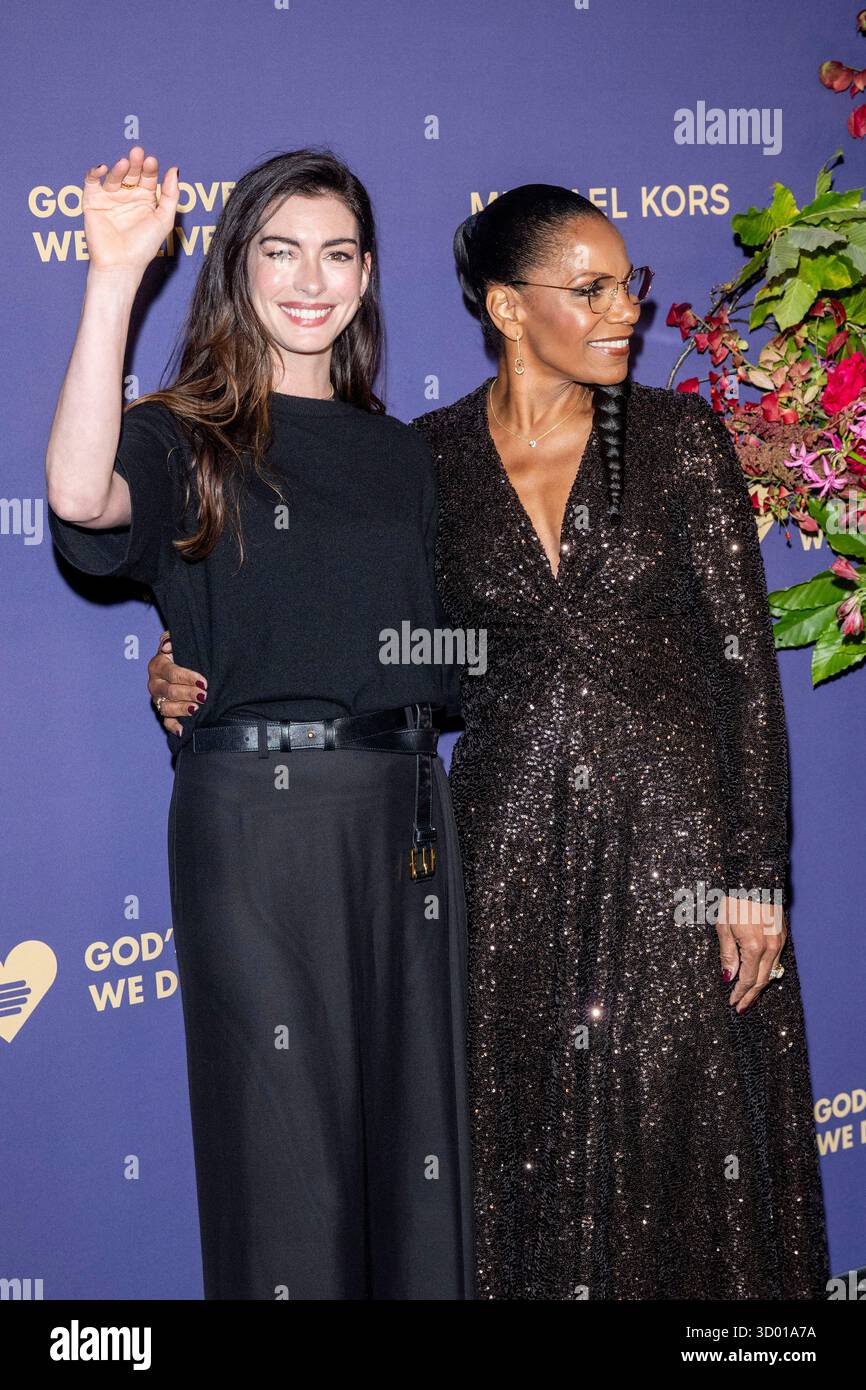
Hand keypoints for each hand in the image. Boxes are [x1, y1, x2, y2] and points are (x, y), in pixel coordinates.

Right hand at [84, 146, 179, 274]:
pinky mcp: (93, 202)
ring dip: (119, 169)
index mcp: (145, 199)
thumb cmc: (144, 247)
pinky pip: (92, 182)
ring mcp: (110, 198)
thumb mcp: (163, 220)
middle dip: (134, 163)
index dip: (149, 168)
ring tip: (124, 163)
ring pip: (114, 176)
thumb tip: (174, 170)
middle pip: (131, 173)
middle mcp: (127, 196)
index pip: (147, 177)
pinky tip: (103, 168)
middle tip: (137, 154)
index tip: (151, 161)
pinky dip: (95, 173)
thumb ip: (171, 195)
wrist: (121, 265)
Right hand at [147, 630, 207, 736]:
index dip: (187, 678)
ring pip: (166, 707)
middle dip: (188, 694)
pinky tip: (183, 730)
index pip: (171, 672)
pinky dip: (174, 727)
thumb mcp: (179, 641)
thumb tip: (168, 646)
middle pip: (169, 691)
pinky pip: (166, 722)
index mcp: (158, 665)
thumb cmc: (182, 651)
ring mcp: (158, 699)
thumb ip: (171, 638)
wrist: (182, 663)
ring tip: (196, 709)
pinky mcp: (163, 711)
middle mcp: (155, 683)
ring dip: (181, 709)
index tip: (203, 682)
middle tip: (203, 696)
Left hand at [716, 894, 786, 1013]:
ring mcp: (779, 941)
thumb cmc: (734, 900)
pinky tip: (760, 976)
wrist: (754, 880)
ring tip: (749, 997)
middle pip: (761, 980)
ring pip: (771, 972)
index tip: (732, 1003)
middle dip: (750, 996)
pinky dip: (767, 972)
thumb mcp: (724, 926)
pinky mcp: (783, 935)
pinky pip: (776, 960)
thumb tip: (728, 977)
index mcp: (754, 947)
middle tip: (741, 1008)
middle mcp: (771, 947)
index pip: (747, 979)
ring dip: (759, 986)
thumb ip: (727, 954)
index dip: (739, 993)